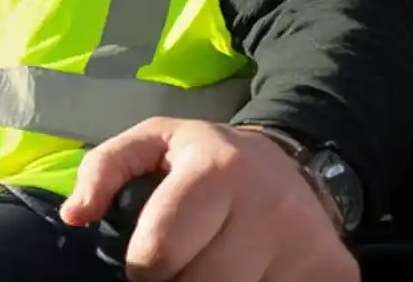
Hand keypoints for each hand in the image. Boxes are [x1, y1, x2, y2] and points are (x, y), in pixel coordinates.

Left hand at [59, 117, 359, 281]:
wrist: (289, 162)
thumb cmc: (201, 159)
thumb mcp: (150, 144)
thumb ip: (103, 170)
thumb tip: (75, 215)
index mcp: (214, 170)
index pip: (160, 252)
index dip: (144, 267)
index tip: (150, 261)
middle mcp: (267, 205)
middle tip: (185, 267)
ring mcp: (306, 242)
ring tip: (214, 268)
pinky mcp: (337, 272)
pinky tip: (250, 275)